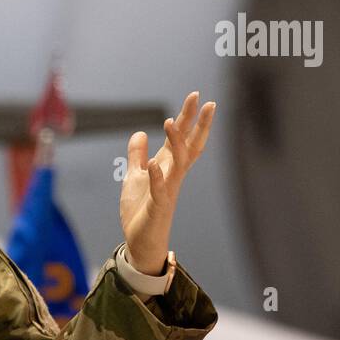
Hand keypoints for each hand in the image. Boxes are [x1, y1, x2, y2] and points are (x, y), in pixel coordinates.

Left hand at [119, 91, 215, 274]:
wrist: (140, 242)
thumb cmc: (141, 210)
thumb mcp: (134, 177)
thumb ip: (137, 156)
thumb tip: (140, 133)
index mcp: (166, 167)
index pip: (180, 138)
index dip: (187, 118)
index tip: (196, 96)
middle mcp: (172, 176)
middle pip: (188, 146)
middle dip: (196, 125)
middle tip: (205, 102)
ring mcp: (167, 191)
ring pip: (177, 164)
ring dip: (175, 143)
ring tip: (170, 122)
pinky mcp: (158, 207)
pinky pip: (159, 190)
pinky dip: (157, 176)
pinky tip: (154, 164)